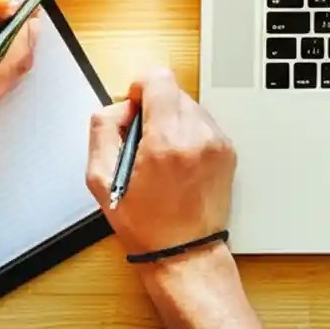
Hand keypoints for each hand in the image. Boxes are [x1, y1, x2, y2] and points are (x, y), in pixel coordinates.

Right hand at [86, 67, 235, 254]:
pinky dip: (188, 134)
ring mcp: (217, 142)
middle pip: (173, 91)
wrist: (185, 251)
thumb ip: (103, 130)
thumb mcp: (102, 180)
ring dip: (172, 121)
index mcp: (167, 140)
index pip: (158, 78)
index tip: (134, 108)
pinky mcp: (228, 150)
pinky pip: (204, 124)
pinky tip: (178, 162)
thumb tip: (118, 107)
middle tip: (142, 142)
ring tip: (161, 156)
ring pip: (190, 106)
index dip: (139, 88)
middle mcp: (198, 136)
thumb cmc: (146, 225)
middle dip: (154, 108)